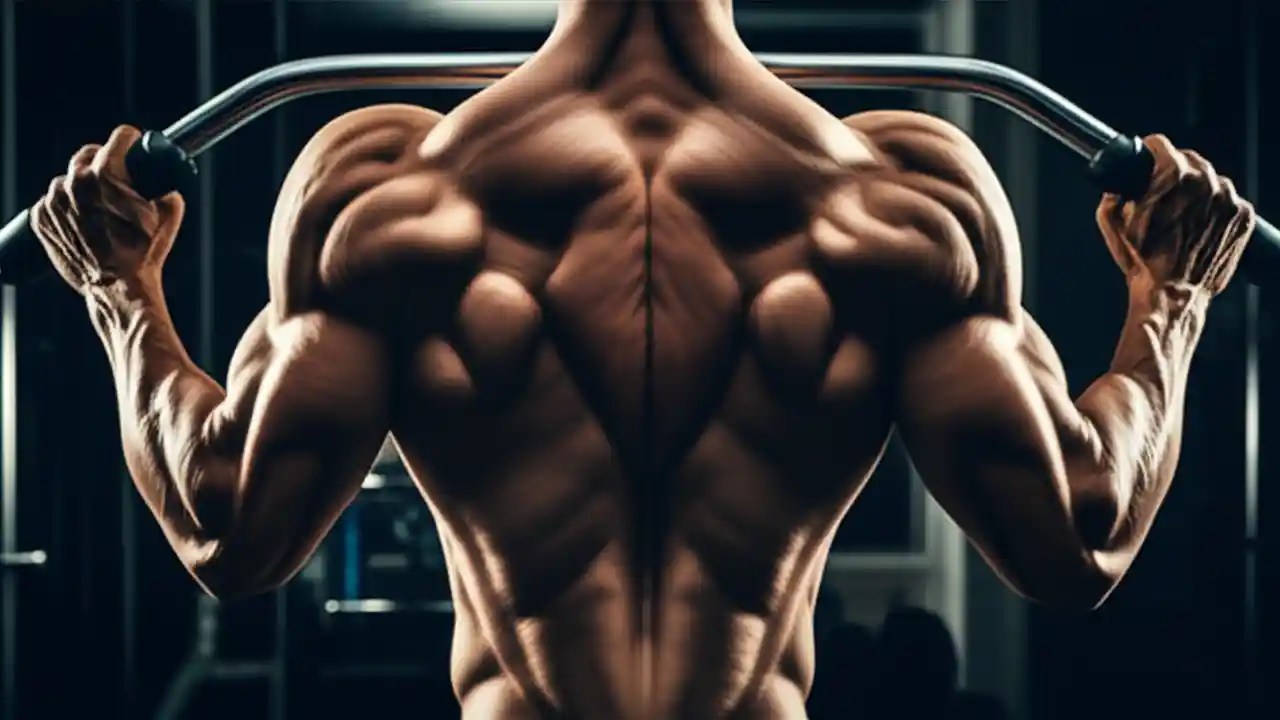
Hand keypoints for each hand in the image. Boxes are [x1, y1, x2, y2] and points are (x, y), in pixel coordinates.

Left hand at [30, 125, 183, 293]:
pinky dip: (65, 208)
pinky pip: (51, 203)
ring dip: (81, 187)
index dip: (131, 140)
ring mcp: (53, 201)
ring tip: (98, 208)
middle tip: (116, 178)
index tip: (134, 145)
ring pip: (67, 180)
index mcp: (105, 174)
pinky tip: (82, 223)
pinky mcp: (40, 219)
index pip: (118, 137)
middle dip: (103, 161)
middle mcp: (73, 182)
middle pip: (87, 154)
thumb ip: (167, 192)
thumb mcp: (167, 217)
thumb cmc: (144, 254)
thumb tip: (164, 186)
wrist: (117, 288)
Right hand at [1097, 135, 1254, 295]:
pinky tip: (1199, 226)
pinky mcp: (1243, 217)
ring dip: (1197, 189)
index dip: (1149, 151)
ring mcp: (1229, 200)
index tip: (1147, 158)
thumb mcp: (1111, 224)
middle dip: (1175, 170)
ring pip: (1212, 179)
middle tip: (1163, 191)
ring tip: (1182, 214)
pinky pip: (1229, 201)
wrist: (1172, 294)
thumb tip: (1118, 187)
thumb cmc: (1142, 262)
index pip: (1161, 144)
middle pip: (1190, 158)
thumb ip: (1112, 196)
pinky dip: (1215, 209)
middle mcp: (1207, 182)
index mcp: (1174, 176)